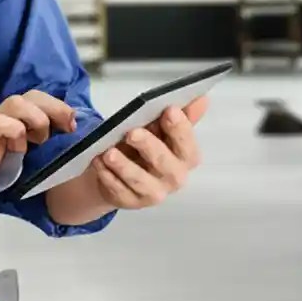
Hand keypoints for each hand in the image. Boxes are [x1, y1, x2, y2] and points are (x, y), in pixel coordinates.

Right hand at [0, 91, 75, 217]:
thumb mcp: (9, 158)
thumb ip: (25, 145)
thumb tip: (54, 143)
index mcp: (6, 119)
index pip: (35, 100)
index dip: (57, 108)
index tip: (71, 125)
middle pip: (31, 95)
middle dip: (56, 107)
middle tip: (68, 127)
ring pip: (19, 102)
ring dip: (37, 119)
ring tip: (39, 139)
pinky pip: (6, 124)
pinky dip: (17, 135)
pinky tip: (17, 151)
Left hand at [89, 95, 208, 209]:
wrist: (123, 171)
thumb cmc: (146, 145)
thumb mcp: (161, 127)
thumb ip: (181, 115)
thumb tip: (202, 99)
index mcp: (186, 156)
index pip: (187, 143)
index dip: (180, 128)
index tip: (169, 110)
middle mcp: (174, 177)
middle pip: (165, 163)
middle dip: (148, 146)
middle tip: (132, 132)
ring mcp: (154, 193)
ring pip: (140, 181)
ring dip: (124, 166)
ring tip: (109, 153)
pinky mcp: (132, 202)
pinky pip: (119, 191)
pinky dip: (108, 177)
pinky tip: (99, 164)